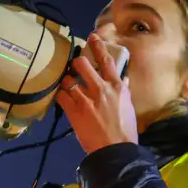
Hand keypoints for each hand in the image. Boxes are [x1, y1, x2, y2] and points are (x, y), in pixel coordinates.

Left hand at [56, 33, 136, 154]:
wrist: (115, 150)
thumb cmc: (125, 130)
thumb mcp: (128, 106)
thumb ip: (124, 90)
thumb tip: (123, 78)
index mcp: (117, 87)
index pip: (107, 61)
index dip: (98, 46)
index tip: (92, 37)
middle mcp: (101, 89)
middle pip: (83, 65)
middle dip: (76, 64)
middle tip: (73, 66)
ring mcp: (86, 99)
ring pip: (69, 80)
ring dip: (66, 80)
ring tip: (66, 84)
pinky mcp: (74, 111)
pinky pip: (61, 96)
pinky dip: (59, 94)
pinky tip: (59, 95)